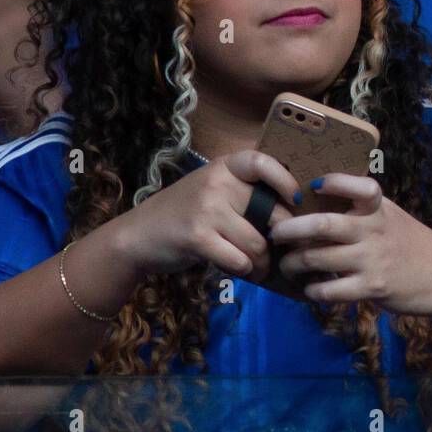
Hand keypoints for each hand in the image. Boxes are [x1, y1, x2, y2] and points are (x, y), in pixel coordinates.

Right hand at [110, 150, 300, 282]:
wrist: (137, 236)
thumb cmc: (183, 213)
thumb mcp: (213, 191)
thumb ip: (243, 193)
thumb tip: (290, 212)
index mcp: (224, 167)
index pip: (261, 162)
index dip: (284, 180)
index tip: (294, 200)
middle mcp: (217, 182)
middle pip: (269, 213)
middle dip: (279, 239)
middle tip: (276, 253)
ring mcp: (207, 208)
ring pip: (256, 243)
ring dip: (262, 263)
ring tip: (257, 268)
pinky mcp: (198, 236)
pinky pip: (238, 259)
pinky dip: (243, 270)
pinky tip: (238, 270)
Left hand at [269, 173, 431, 316]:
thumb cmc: (409, 243)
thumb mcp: (390, 215)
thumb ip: (361, 207)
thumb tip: (315, 196)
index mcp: (379, 208)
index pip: (360, 186)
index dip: (334, 182)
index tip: (313, 185)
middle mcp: (374, 230)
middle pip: (323, 225)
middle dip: (290, 229)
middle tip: (275, 232)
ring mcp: (372, 260)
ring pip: (318, 259)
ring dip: (293, 263)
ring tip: (286, 264)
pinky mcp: (372, 288)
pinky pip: (330, 290)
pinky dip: (313, 290)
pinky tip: (310, 288)